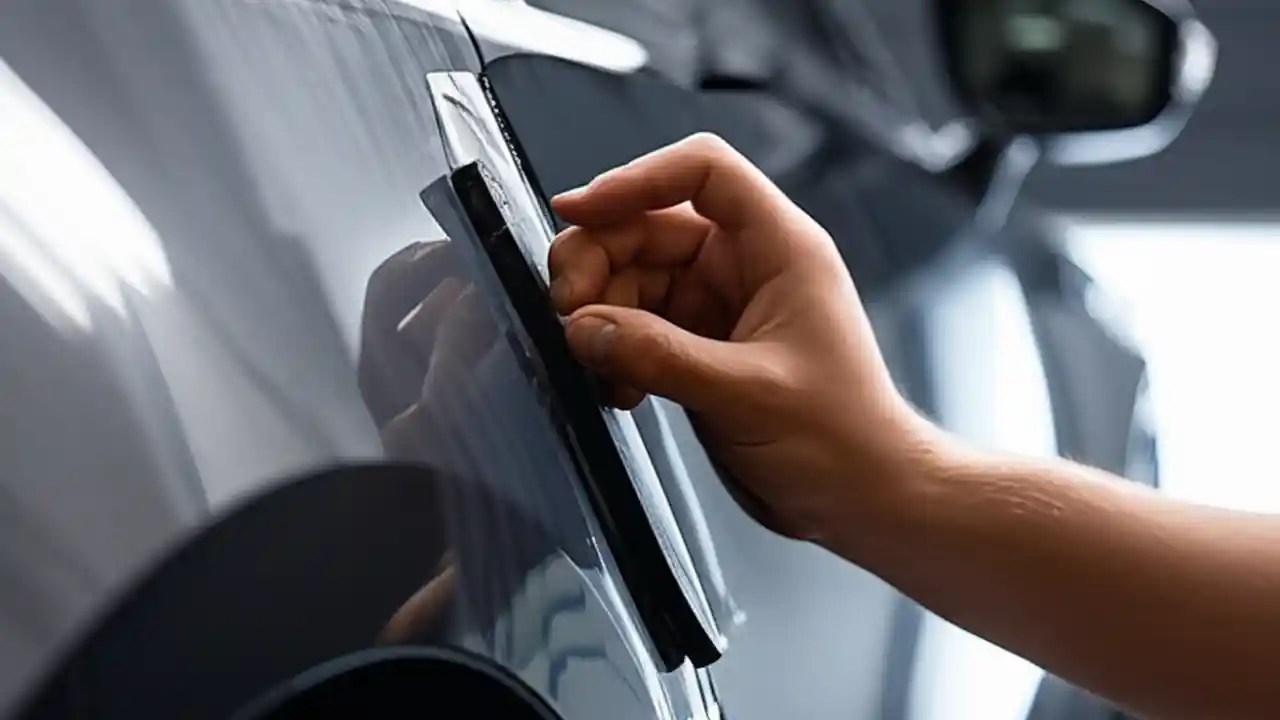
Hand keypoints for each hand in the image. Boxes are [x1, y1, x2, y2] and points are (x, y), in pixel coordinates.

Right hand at [549, 133, 933, 542]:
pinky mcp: (700, 350)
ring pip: (634, 279)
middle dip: (599, 259)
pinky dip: (614, 352)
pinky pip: (637, 328)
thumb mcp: (746, 393)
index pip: (703, 172)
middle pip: (650, 225)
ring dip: (601, 313)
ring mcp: (720, 308)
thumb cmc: (841, 438)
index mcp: (779, 247)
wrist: (859, 500)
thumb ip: (660, 356)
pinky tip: (619, 390)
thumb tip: (583, 327)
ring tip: (595, 362)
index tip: (577, 209)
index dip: (636, 178)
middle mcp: (747, 266)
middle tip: (566, 306)